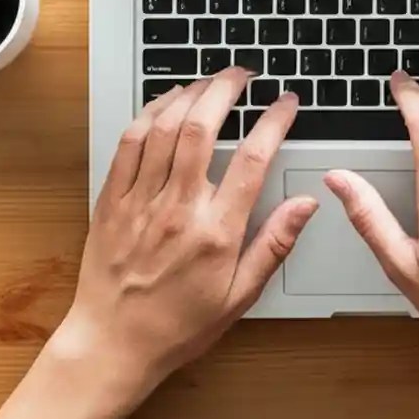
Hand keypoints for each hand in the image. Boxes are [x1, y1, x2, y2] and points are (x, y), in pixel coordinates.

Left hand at [52, 68, 317, 410]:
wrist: (113, 344)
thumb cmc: (178, 326)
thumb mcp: (240, 295)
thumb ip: (274, 244)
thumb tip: (306, 205)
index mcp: (216, 232)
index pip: (252, 159)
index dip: (273, 121)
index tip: (286, 103)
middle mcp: (177, 209)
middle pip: (202, 127)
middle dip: (226, 89)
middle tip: (244, 74)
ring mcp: (140, 201)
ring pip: (164, 126)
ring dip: (190, 93)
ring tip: (210, 80)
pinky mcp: (112, 200)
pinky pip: (129, 143)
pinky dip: (149, 113)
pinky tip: (166, 102)